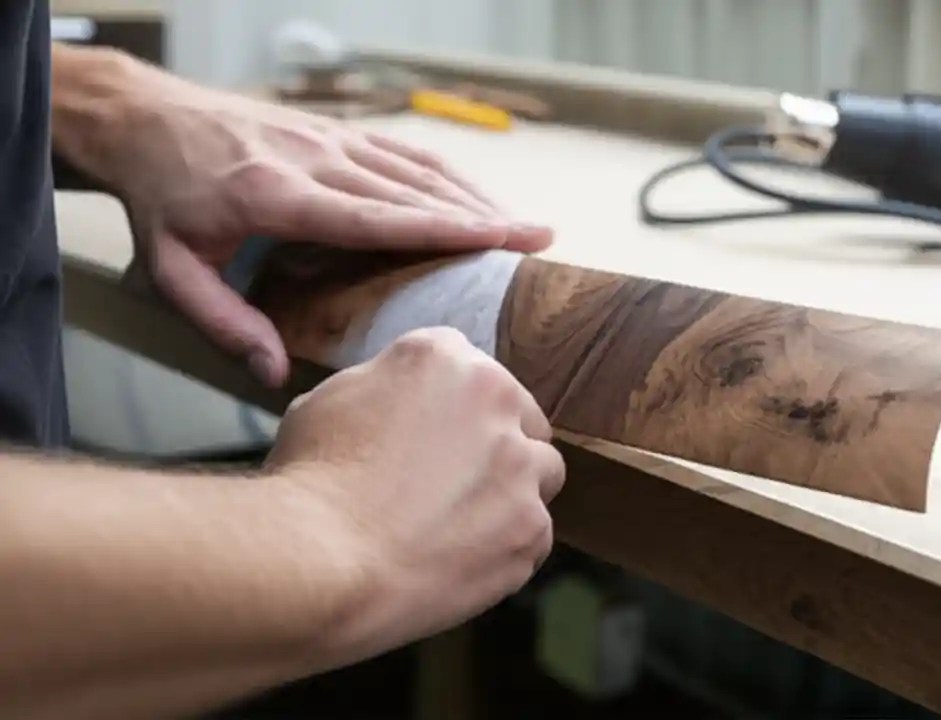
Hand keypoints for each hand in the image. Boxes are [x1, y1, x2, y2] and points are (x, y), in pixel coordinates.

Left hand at [53, 47, 552, 386]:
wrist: (147, 119)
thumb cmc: (163, 199)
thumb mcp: (171, 270)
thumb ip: (222, 322)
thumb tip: (272, 373)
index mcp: (280, 197)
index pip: (377, 216)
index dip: (441, 228)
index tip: (496, 239)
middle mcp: (316, 160)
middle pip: (415, 191)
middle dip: (483, 215)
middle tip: (539, 241)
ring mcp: (331, 139)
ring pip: (418, 168)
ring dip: (477, 197)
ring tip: (526, 226)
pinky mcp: (337, 132)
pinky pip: (404, 152)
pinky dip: (449, 176)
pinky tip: (480, 198)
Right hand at [264, 327, 563, 659]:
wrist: (321, 559)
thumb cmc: (311, 481)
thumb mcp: (329, 400)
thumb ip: (382, 388)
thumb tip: (394, 402)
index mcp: (443, 357)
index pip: (469, 371)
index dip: (452, 409)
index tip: (435, 438)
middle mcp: (496, 400)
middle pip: (522, 418)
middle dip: (498, 445)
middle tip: (456, 483)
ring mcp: (521, 466)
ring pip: (542, 473)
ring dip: (514, 493)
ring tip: (464, 525)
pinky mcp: (532, 526)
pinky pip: (534, 534)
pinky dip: (507, 548)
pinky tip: (462, 561)